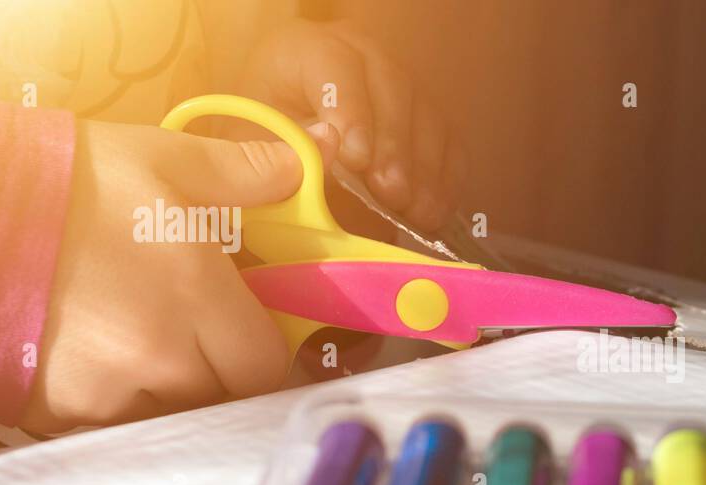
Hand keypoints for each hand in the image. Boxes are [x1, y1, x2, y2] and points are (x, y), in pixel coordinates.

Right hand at [22, 118, 339, 431]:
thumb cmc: (64, 183)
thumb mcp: (162, 160)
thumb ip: (243, 172)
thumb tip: (303, 164)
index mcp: (194, 297)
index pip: (267, 365)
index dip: (265, 350)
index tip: (248, 329)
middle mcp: (157, 359)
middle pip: (223, 398)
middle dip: (220, 371)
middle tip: (194, 332)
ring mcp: (104, 395)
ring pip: (171, 415)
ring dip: (169, 390)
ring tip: (142, 342)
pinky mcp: (56, 415)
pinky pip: (114, 425)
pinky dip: (117, 402)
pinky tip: (99, 360)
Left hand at [232, 19, 467, 232]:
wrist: (283, 165)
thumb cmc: (263, 151)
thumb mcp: (254, 146)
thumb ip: (282, 145)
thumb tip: (328, 146)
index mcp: (304, 50)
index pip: (335, 64)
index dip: (350, 108)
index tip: (355, 158)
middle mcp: (361, 57)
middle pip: (393, 86)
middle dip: (395, 145)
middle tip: (391, 193)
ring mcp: (400, 87)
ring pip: (428, 116)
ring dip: (426, 170)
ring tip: (416, 213)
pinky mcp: (427, 121)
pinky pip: (451, 145)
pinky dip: (447, 181)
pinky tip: (435, 214)